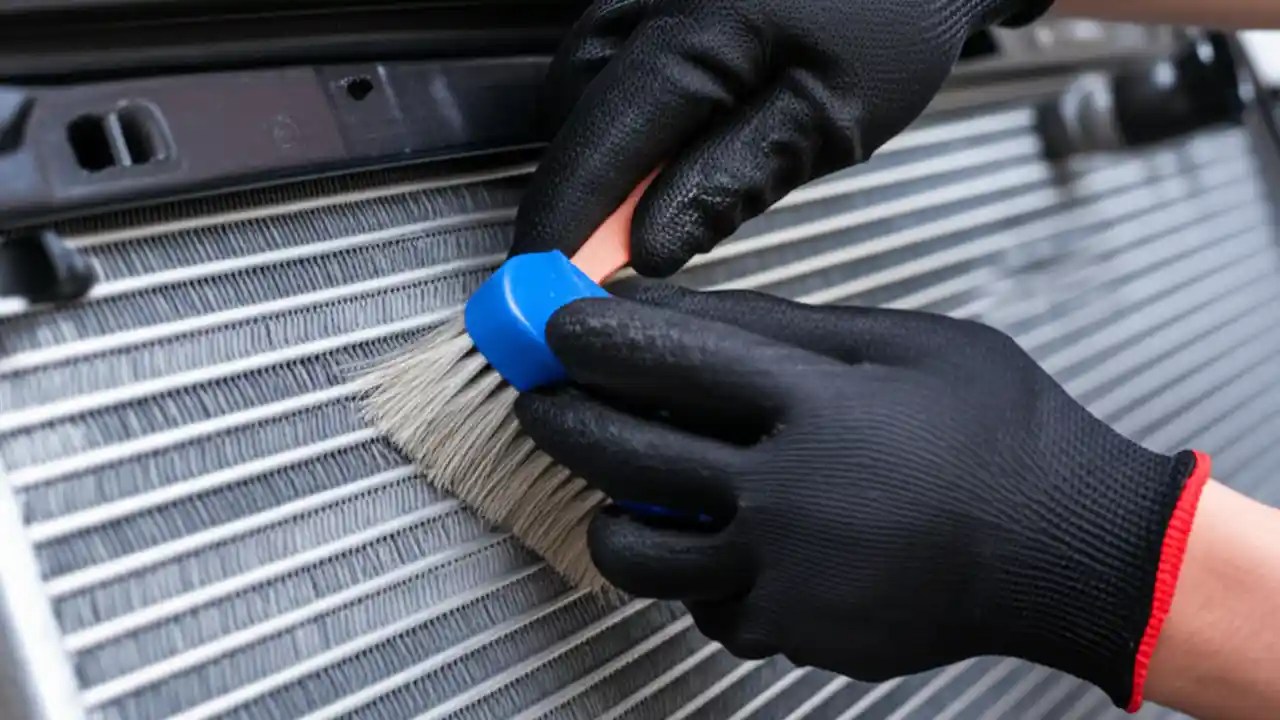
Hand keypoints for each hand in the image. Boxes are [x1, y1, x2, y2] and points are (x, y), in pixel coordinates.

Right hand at [511, 0, 1051, 275]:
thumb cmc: (894, 21)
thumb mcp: (829, 119)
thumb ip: (731, 183)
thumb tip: (649, 246)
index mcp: (698, 30)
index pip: (598, 142)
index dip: (562, 221)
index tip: (539, 281)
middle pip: (570, 110)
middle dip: (584, 184)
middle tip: (623, 245)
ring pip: (582, 82)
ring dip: (604, 145)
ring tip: (664, 184)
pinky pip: (608, 55)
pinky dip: (622, 107)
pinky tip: (673, 132)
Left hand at [514, 282, 1209, 710]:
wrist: (1069, 552)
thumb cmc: (1002, 434)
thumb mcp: (908, 343)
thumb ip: (789, 326)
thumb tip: (686, 309)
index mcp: (819, 405)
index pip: (667, 358)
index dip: (590, 336)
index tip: (553, 325)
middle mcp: (788, 494)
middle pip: (624, 452)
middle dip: (560, 414)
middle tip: (546, 396)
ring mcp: (784, 575)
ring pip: (636, 551)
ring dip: (608, 509)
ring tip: (623, 483)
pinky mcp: (791, 632)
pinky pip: (702, 605)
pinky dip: (695, 572)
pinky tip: (727, 541)